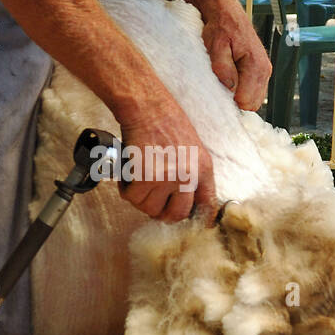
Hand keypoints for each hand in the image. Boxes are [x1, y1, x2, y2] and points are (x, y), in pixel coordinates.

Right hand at [118, 101, 216, 222]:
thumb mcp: (193, 148)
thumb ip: (193, 174)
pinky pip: (133, 198)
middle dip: (162, 212)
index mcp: (204, 169)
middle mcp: (188, 176)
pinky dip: (127, 190)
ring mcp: (167, 178)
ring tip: (139, 180)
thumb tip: (186, 200)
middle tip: (153, 200)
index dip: (199, 221)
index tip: (192, 227)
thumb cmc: (167, 122)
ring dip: (141, 199)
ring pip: (150, 209)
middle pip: (176, 215)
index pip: (207, 206)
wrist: (148, 107)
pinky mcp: (145, 177)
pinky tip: (129, 176)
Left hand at [200, 0, 271, 109]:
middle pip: (252, 105)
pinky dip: (242, 92)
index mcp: (255, 66)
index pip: (246, 101)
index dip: (230, 103)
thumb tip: (229, 86)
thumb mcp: (215, 45)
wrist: (227, 14)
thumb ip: (222, 66)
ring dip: (239, 97)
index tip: (218, 95)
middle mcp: (264, 71)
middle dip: (235, 102)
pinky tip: (231, 81)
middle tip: (220, 89)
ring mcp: (264, 72)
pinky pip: (253, 93)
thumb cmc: (220, 28)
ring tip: (225, 83)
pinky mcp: (260, 73)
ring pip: (253, 101)